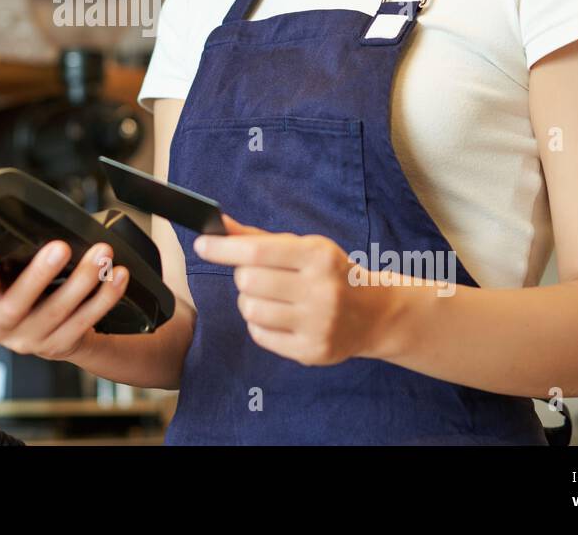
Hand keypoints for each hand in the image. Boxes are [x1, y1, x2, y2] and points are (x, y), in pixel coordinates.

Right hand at [0, 240, 130, 361]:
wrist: (50, 333)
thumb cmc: (26, 294)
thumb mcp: (7, 275)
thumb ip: (11, 257)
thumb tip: (36, 222)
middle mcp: (2, 326)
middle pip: (17, 304)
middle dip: (40, 275)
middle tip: (60, 248)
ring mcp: (30, 340)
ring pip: (58, 312)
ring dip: (83, 281)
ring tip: (100, 256)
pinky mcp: (59, 346)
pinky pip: (85, 321)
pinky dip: (105, 298)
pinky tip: (116, 278)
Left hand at [193, 214, 393, 366]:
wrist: (375, 314)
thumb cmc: (330, 273)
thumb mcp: (304, 247)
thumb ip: (257, 238)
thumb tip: (216, 225)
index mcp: (318, 256)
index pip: (258, 251)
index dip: (224, 248)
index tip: (202, 245)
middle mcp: (321, 290)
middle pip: (249, 282)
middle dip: (243, 276)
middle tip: (257, 276)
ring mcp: (318, 324)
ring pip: (251, 310)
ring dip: (250, 301)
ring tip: (268, 297)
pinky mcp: (312, 352)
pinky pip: (260, 336)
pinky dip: (259, 325)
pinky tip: (278, 317)